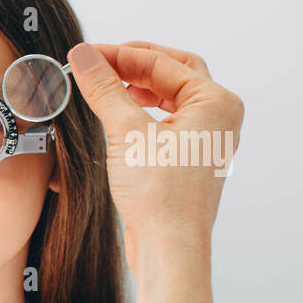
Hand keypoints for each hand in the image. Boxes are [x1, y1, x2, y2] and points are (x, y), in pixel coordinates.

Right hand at [65, 41, 243, 275]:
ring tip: (104, 86)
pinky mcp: (189, 160)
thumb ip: (104, 88)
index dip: (119, 55)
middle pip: (174, 73)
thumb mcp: (126, 131)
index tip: (85, 54)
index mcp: (216, 102)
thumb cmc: (160, 195)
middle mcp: (218, 117)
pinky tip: (119, 116)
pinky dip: (142, 112)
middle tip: (98, 62)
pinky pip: (166, 122)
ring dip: (138, 88)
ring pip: (170, 97)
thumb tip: (84, 55)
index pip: (162, 63)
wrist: (168, 247)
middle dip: (134, 64)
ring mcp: (205, 139)